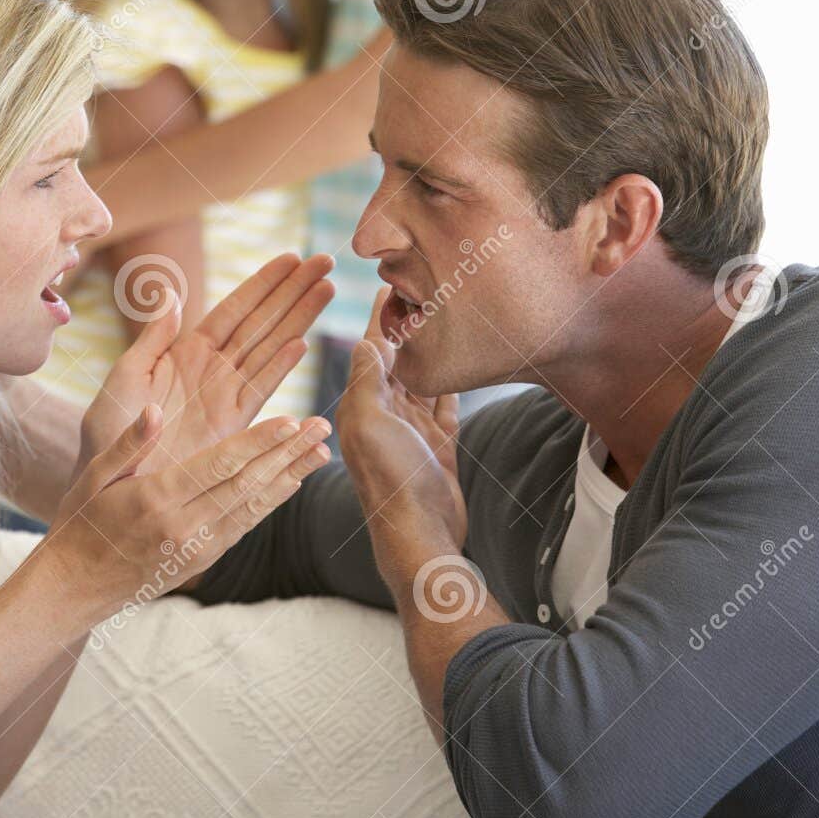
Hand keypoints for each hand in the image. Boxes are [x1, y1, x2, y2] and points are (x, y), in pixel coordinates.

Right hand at [40, 402, 332, 633]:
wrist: (74, 587)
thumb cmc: (80, 522)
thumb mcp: (95, 476)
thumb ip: (130, 442)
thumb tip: (155, 409)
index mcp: (157, 498)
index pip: (220, 464)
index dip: (259, 442)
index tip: (292, 421)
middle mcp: (184, 526)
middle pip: (248, 484)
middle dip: (289, 454)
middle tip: (323, 427)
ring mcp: (196, 547)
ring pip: (254, 506)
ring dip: (291, 477)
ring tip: (321, 453)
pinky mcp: (202, 560)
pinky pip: (244, 526)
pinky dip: (271, 503)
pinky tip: (291, 483)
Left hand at [77, 253, 333, 482]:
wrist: (110, 486)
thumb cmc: (108, 432)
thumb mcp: (126, 377)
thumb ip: (152, 338)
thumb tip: (169, 292)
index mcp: (187, 351)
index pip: (234, 309)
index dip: (264, 284)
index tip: (292, 259)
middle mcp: (214, 369)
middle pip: (262, 322)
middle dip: (293, 292)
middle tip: (324, 263)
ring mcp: (226, 397)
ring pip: (270, 348)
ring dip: (298, 319)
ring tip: (327, 289)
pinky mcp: (232, 427)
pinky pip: (259, 390)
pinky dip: (280, 368)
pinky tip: (302, 344)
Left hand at [336, 287, 466, 578]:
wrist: (421, 536)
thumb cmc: (390, 482)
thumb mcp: (369, 423)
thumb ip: (366, 380)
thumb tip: (369, 339)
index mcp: (360, 405)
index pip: (370, 349)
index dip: (378, 317)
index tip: (389, 281)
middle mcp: (383, 414)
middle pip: (396, 359)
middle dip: (405, 326)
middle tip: (424, 290)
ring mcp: (411, 431)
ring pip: (421, 378)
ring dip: (429, 350)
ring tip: (443, 317)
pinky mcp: (437, 446)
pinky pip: (443, 404)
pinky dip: (449, 382)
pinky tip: (458, 359)